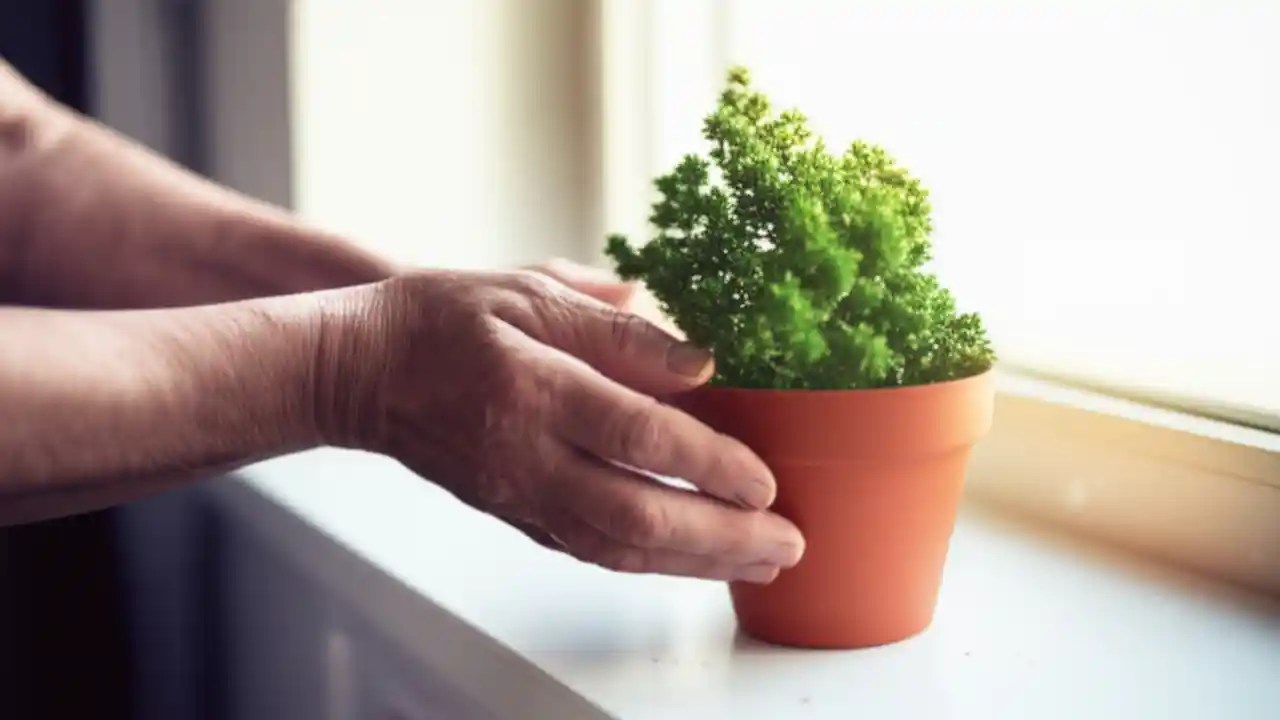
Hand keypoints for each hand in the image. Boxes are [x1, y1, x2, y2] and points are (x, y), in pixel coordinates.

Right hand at [318, 269, 803, 582]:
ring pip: (617, 547)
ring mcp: (518, 492)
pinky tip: (693, 560)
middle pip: (636, 516)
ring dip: (696, 563)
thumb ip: (614, 327)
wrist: (361, 369)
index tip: (764, 480)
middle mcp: (527, 454)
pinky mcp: (513, 511)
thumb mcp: (527, 289)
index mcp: (533, 387)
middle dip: (721, 537)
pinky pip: (589, 549)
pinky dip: (649, 562)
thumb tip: (698, 362)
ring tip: (759, 562)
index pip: (636, 436)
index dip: (706, 464)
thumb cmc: (445, 316)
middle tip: (787, 542)